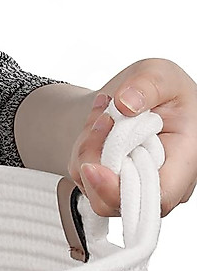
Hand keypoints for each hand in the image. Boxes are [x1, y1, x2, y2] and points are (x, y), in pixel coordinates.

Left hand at [68, 58, 196, 218]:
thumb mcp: (159, 73)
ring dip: (89, 151)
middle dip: (99, 156)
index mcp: (187, 159)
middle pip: (116, 197)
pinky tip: (98, 130)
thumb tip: (126, 104)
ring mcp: (134, 189)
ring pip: (94, 189)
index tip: (93, 168)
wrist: (134, 99)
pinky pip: (84, 180)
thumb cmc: (157, 89)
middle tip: (103, 118)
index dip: (122, 190)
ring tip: (103, 118)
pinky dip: (84, 153)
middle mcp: (162, 183)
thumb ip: (147, 85)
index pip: (157, 196)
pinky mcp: (110, 189)